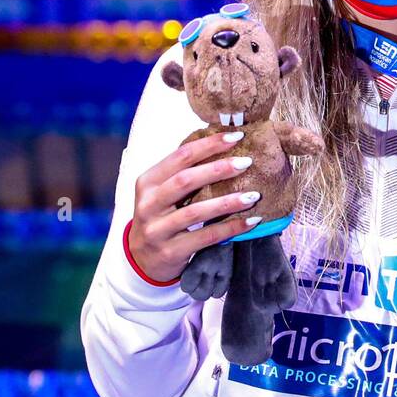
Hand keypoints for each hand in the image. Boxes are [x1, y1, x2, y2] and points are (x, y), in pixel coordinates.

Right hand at [126, 131, 262, 282]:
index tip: (235, 137)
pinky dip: (231, 228)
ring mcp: (157, 229)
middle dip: (218, 169)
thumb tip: (225, 147)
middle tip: (246, 162)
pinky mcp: (170, 251)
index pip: (179, 156)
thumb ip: (183, 173)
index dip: (208, 145)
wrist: (142, 259)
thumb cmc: (161, 217)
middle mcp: (148, 204)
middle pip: (185, 180)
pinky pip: (206, 237)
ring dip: (228, 202)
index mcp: (148, 182)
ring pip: (195, 211)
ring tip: (253, 195)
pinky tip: (251, 221)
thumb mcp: (162, 193)